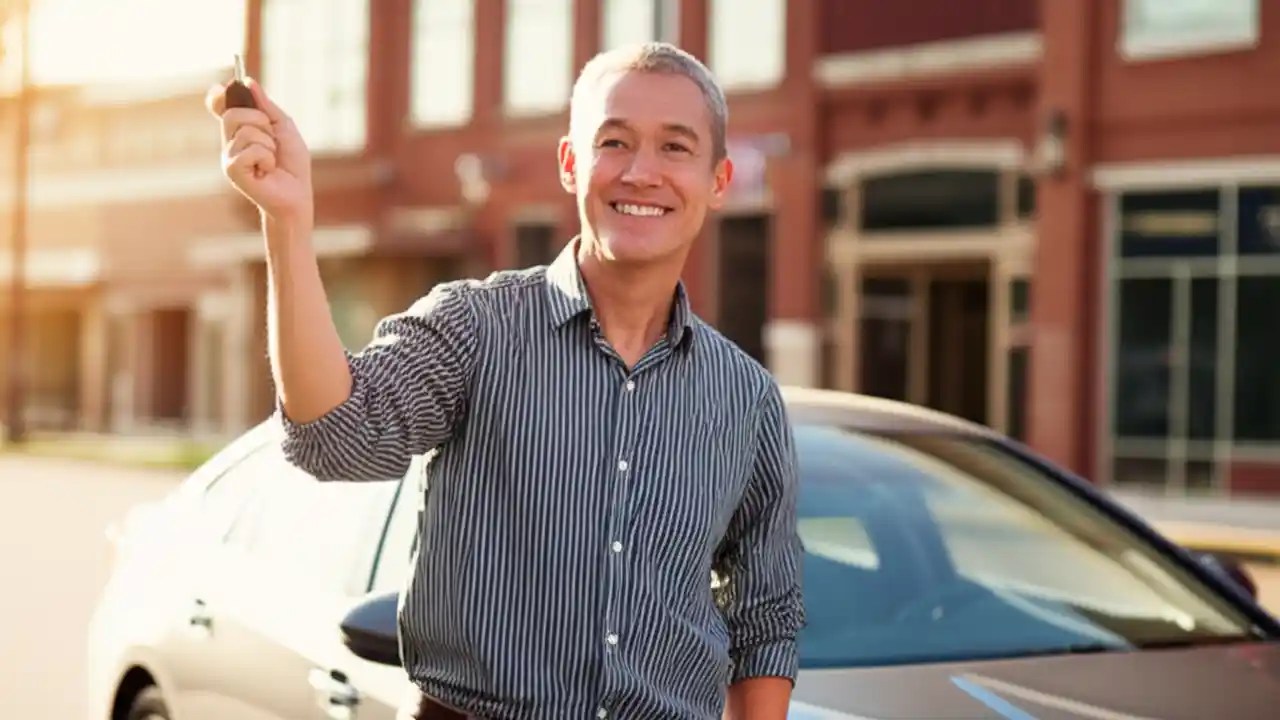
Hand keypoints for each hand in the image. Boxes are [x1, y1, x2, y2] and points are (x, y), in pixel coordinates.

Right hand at [206, 78, 313, 226]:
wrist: (297, 195)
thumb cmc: (292, 165)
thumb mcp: (284, 129)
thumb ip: (266, 107)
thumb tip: (248, 81)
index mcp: (240, 131)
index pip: (220, 106)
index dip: (219, 96)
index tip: (224, 88)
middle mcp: (230, 142)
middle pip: (233, 113)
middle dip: (260, 121)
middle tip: (272, 140)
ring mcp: (228, 157)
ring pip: (245, 131)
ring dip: (268, 143)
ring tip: (272, 160)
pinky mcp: (231, 170)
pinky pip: (249, 150)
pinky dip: (266, 158)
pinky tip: (267, 170)